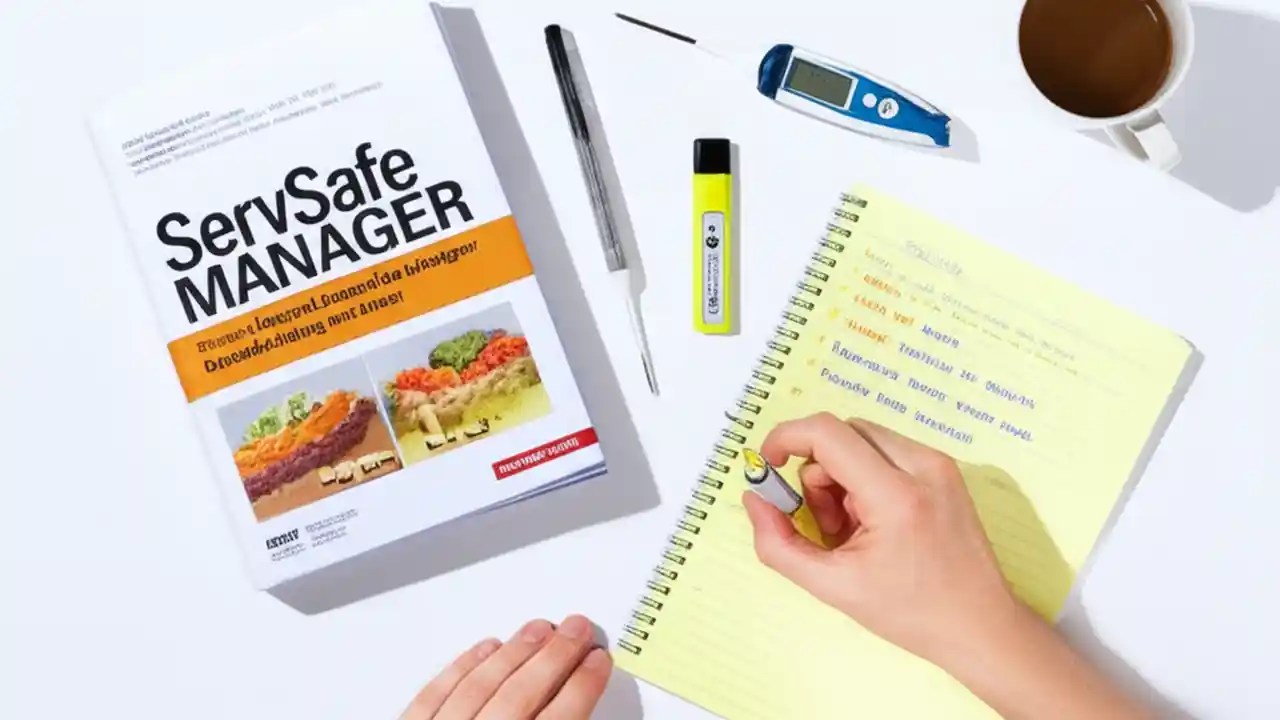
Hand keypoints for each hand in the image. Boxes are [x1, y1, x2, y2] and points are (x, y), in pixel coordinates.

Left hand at [400, 615, 611, 719]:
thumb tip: (577, 699)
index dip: (584, 686)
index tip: (599, 661)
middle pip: (522, 694)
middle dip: (556, 656)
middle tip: (578, 628)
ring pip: (479, 686)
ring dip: (514, 652)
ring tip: (538, 629)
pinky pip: (433, 695)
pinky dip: (461, 668)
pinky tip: (483, 649)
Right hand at [743, 412, 1018, 666]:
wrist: (980, 626)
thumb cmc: (911, 613)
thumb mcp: (832, 587)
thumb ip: (778, 543)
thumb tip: (753, 498)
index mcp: (896, 496)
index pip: (827, 433)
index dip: (785, 438)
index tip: (768, 465)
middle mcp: (923, 467)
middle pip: (842, 432)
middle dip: (816, 470)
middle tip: (825, 523)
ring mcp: (939, 465)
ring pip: (862, 440)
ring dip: (840, 475)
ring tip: (851, 528)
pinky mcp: (945, 470)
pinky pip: (886, 452)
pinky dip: (865, 478)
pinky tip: (874, 522)